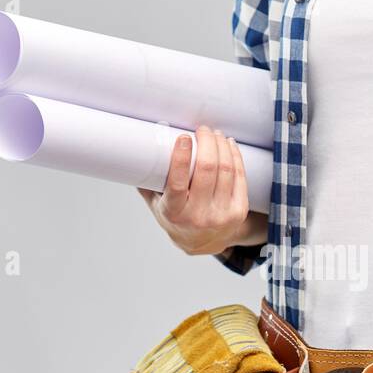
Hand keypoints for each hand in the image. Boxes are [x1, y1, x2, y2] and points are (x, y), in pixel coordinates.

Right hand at [139, 126, 264, 255]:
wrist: (202, 243)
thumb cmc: (176, 218)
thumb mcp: (156, 205)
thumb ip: (147, 181)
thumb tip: (132, 150)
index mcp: (175, 212)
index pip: (178, 182)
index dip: (181, 157)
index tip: (183, 137)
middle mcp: (199, 216)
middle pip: (207, 170)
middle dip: (206, 143)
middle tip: (202, 129)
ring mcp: (221, 215)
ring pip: (226, 170)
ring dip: (221, 146)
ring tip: (215, 134)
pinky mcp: (238, 211)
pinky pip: (240, 177)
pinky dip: (235, 156)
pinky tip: (229, 145)